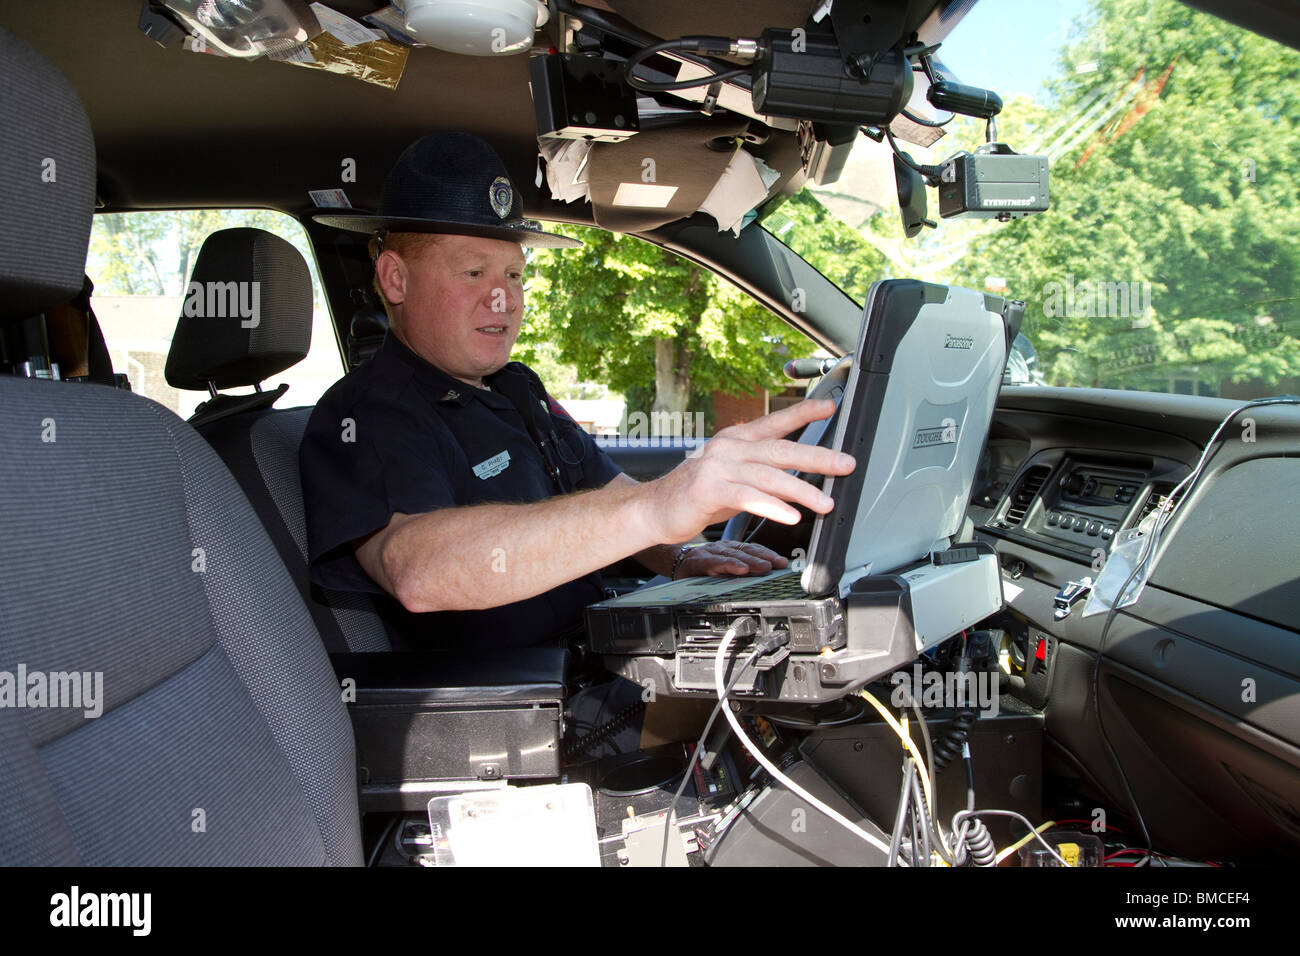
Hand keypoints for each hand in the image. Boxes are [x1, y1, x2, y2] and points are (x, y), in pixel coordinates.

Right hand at [635, 399, 855, 544]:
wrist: (653, 509)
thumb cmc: (697, 494)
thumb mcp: (734, 476)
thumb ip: (763, 472)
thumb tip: (800, 477)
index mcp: (736, 440)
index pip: (775, 422)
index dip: (804, 412)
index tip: (831, 407)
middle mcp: (728, 448)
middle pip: (780, 449)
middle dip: (818, 456)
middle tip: (845, 464)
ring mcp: (717, 467)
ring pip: (768, 475)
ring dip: (802, 489)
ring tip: (825, 502)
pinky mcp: (708, 490)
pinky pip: (747, 497)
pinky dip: (772, 507)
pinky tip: (790, 516)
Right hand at [675, 540, 788, 578]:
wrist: (670, 560)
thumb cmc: (698, 563)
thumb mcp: (722, 562)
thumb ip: (740, 564)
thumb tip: (767, 571)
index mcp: (729, 547)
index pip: (752, 548)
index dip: (769, 554)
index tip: (783, 563)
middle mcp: (721, 547)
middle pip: (746, 551)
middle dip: (765, 558)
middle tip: (779, 565)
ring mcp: (710, 553)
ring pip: (733, 555)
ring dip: (751, 561)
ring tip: (765, 568)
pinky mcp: (698, 562)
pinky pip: (714, 563)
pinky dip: (728, 565)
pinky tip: (740, 569)